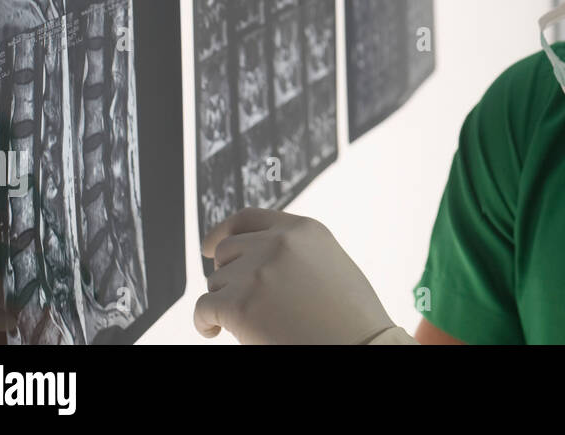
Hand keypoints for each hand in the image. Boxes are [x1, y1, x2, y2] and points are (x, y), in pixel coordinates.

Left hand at [194, 207, 396, 344]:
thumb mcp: (330, 264)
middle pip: (227, 251)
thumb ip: (296, 252)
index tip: (210, 247)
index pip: (249, 218)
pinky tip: (214, 330)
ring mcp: (258, 272)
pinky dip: (203, 321)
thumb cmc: (351, 317)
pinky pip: (203, 308)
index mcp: (304, 230)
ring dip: (222, 300)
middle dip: (226, 274)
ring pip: (215, 281)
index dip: (224, 232)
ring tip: (243, 321)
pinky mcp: (240, 304)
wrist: (361, 346)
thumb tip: (255, 259)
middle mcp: (278, 243)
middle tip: (235, 297)